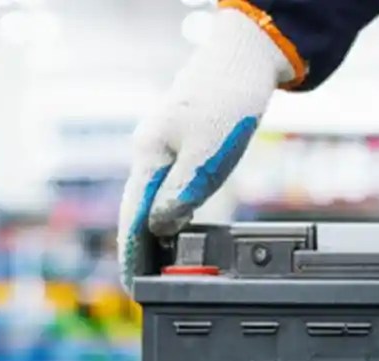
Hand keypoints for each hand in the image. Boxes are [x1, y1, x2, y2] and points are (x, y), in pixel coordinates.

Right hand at [116, 6, 298, 289]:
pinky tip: (174, 223)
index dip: (132, 254)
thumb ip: (181, 195)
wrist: (246, 57)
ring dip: (152, 229)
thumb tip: (160, 228)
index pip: (133, 216)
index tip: (131, 285)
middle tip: (140, 283)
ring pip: (152, 195)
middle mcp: (148, 149)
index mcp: (148, 154)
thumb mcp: (207, 156)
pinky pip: (166, 182)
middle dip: (138, 246)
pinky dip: (167, 207)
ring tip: (155, 264)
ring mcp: (161, 143)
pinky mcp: (179, 139)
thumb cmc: (228, 100)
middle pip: (136, 207)